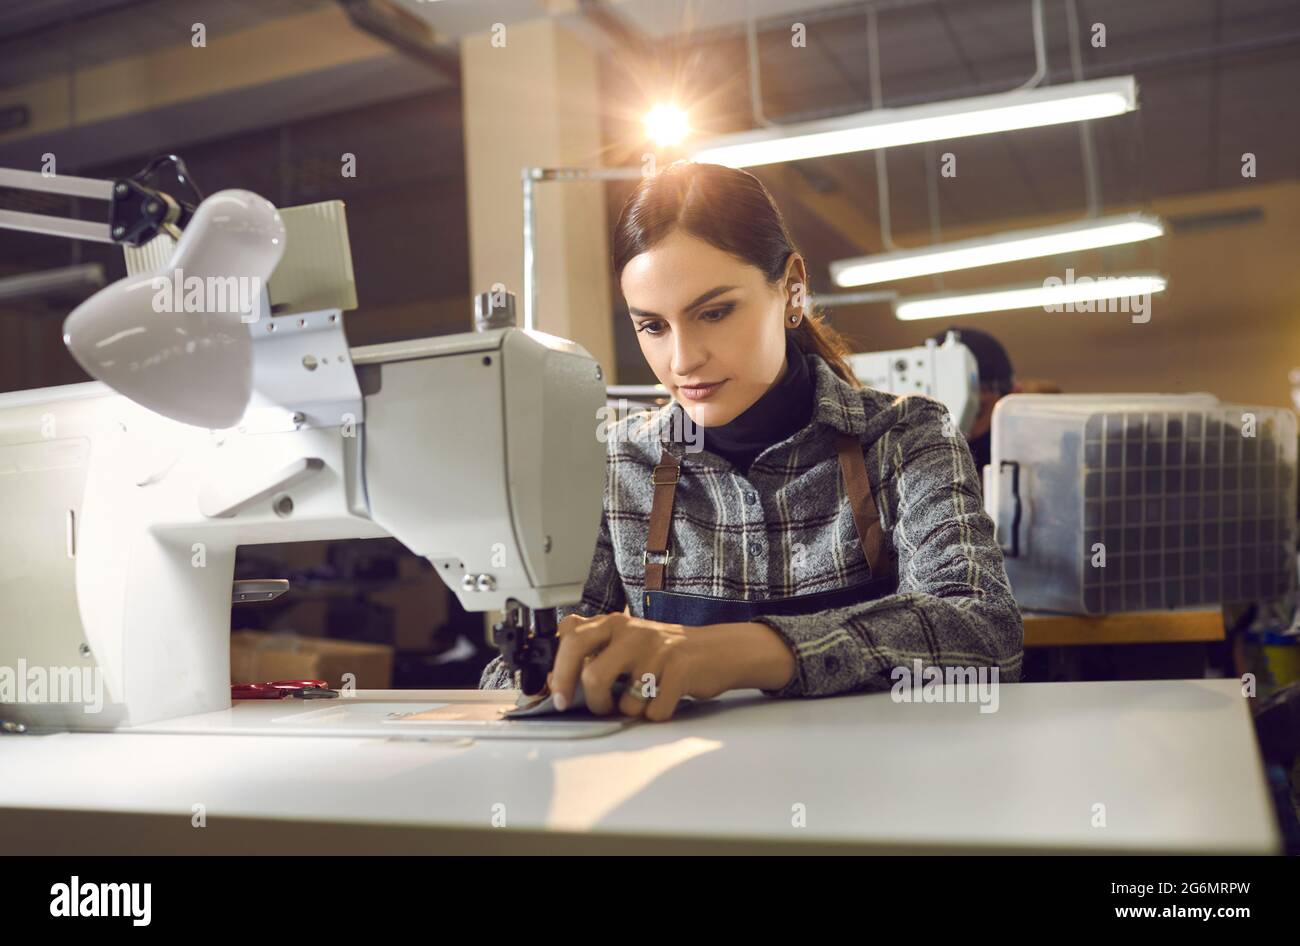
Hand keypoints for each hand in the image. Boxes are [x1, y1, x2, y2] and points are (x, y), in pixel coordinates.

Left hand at [547, 613, 795, 721]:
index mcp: (613, 623)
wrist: (715, 650)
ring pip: (624, 703)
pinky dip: (655, 715)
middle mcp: (632, 633)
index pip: (571, 640)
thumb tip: (552, 677)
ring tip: (642, 698)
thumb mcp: (623, 640)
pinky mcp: (680, 670)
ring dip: (630, 711)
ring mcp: (657, 651)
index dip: (559, 673)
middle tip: (598, 708)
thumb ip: (589, 651)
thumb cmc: (663, 651)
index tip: (559, 697)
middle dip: (591, 702)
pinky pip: (654, 712)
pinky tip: (663, 700)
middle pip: (592, 675)